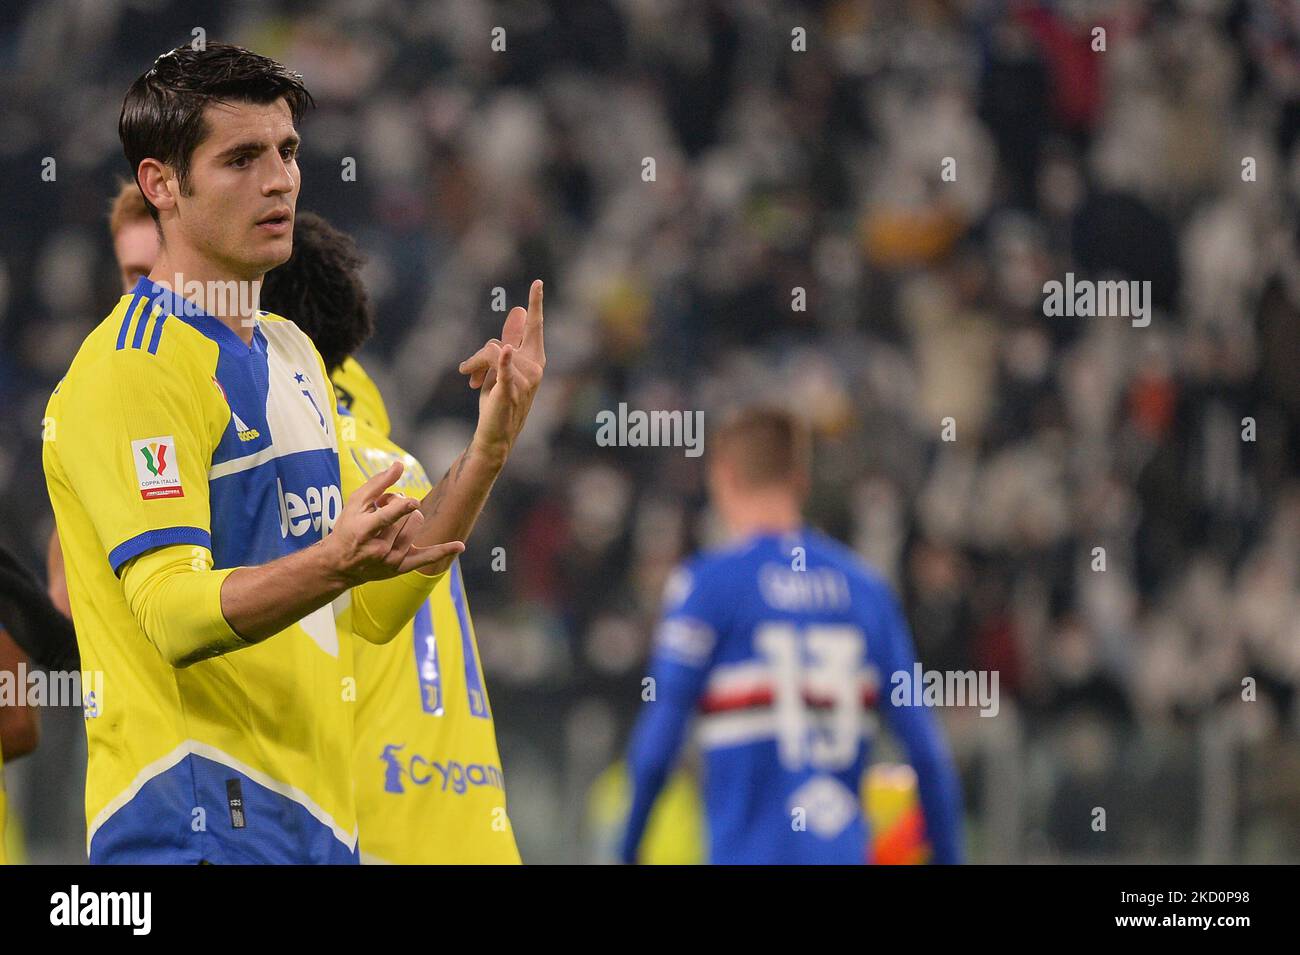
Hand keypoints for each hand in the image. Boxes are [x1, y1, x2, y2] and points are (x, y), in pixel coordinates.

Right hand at [323, 461, 463, 584]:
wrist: (340, 565)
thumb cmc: (348, 528)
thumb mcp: (355, 503)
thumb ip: (378, 483)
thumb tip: (400, 465)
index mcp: (365, 531)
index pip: (388, 517)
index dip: (401, 507)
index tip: (412, 502)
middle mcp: (380, 548)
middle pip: (407, 517)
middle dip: (399, 507)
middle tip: (383, 511)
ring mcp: (392, 560)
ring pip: (415, 526)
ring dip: (407, 519)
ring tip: (390, 524)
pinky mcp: (401, 568)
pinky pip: (427, 558)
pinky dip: (443, 550)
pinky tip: (460, 546)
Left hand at [458, 279, 545, 461]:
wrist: (495, 434)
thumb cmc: (499, 401)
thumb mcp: (502, 367)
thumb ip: (511, 339)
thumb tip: (518, 310)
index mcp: (535, 360)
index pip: (535, 327)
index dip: (536, 304)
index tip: (537, 282)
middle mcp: (535, 368)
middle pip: (499, 343)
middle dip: (480, 356)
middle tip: (467, 373)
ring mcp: (525, 380)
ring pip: (490, 353)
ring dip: (474, 368)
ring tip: (470, 385)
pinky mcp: (508, 390)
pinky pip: (504, 368)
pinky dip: (503, 361)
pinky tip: (505, 352)